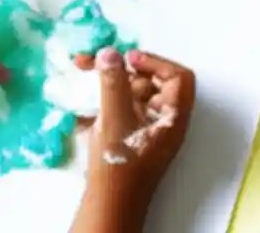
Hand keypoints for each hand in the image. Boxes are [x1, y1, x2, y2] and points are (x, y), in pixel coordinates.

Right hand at [74, 48, 195, 232]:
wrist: (109, 206)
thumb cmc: (119, 163)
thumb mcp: (116, 117)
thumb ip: (113, 82)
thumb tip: (110, 53)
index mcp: (174, 115)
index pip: (178, 77)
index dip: (155, 62)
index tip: (128, 58)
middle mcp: (166, 123)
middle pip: (152, 85)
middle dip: (122, 71)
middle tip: (94, 63)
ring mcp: (149, 134)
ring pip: (133, 99)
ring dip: (109, 87)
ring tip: (82, 78)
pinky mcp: (132, 143)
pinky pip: (122, 116)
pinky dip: (104, 108)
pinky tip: (81, 111)